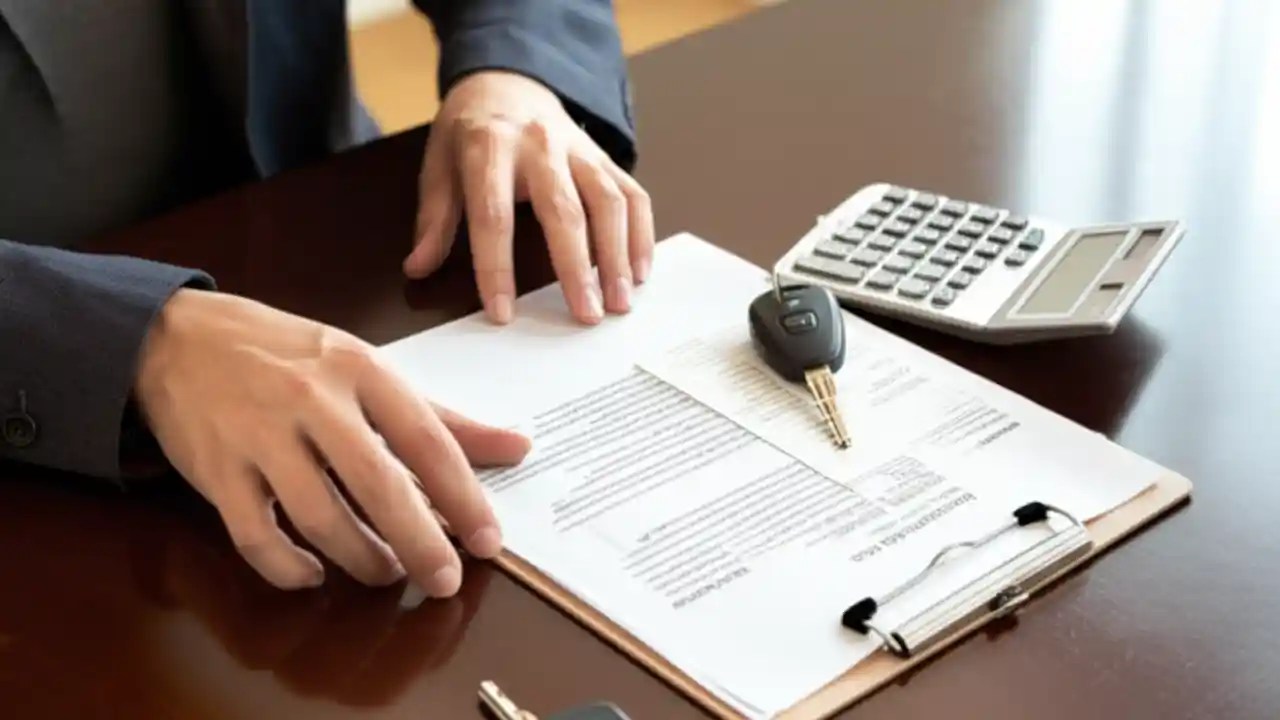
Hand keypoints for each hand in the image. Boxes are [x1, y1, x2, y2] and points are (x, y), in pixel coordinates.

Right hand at [133, 289, 529, 594]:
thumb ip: (441, 416)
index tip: (489, 542)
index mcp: (361, 369)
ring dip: (361, 558)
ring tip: (387, 573)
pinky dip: (287, 568)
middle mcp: (312, 399)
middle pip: (378, 485)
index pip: (427, 439)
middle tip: (445, 581)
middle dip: (420, 542)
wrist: (176, 336)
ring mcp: (259, 435)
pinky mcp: (215, 470)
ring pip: (320, 517)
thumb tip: (517, 448)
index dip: (464, 496)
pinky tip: (313, 575)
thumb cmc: (288, 355)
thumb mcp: (367, 368)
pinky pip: (256, 536)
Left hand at [403, 70, 654, 325]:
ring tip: (619, 302)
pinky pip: (632, 194)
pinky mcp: (605, 157)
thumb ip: (434, 217)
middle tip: (586, 315)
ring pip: (608, 202)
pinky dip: (641, 235)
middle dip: (576, 267)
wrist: (508, 82)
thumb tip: (418, 267)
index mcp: (489, 146)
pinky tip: (639, 272)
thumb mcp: (439, 165)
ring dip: (618, 256)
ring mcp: (579, 149)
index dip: (496, 267)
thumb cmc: (472, 133)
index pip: (492, 214)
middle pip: (563, 210)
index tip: (502, 313)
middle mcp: (540, 145)